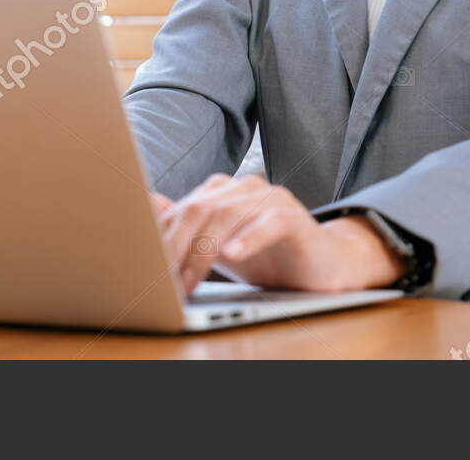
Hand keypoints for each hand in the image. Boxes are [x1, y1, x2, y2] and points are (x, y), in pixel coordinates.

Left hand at [156, 173, 404, 293]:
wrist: (322, 266)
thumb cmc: (268, 257)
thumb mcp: (219, 249)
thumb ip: (188, 230)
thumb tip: (150, 208)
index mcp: (223, 192)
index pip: (182, 209)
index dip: (162, 239)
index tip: (148, 270)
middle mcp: (245, 187)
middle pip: (200, 208)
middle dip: (176, 246)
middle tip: (164, 279)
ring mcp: (272, 199)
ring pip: (228, 214)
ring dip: (204, 251)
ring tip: (191, 281)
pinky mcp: (296, 218)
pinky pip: (270, 222)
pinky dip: (249, 237)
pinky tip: (234, 254)